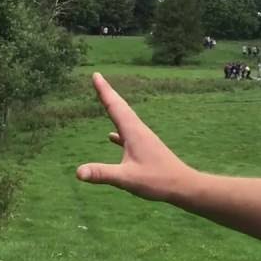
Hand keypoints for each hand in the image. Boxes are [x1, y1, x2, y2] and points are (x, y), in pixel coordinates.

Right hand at [76, 73, 196, 201]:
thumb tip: (78, 172)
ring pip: (125, 119)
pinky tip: (112, 136)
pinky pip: (128, 134)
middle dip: (108, 93)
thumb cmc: (158, 181)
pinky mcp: (146, 149)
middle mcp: (139, 131)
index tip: (96, 74)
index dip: (104, 90)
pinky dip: (119, 130)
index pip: (115, 107)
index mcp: (134, 133)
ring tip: (105, 100)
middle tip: (97, 78)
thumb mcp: (127, 179)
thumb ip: (102, 174)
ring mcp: (144, 140)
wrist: (183, 185)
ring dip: (114, 108)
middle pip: (120, 108)